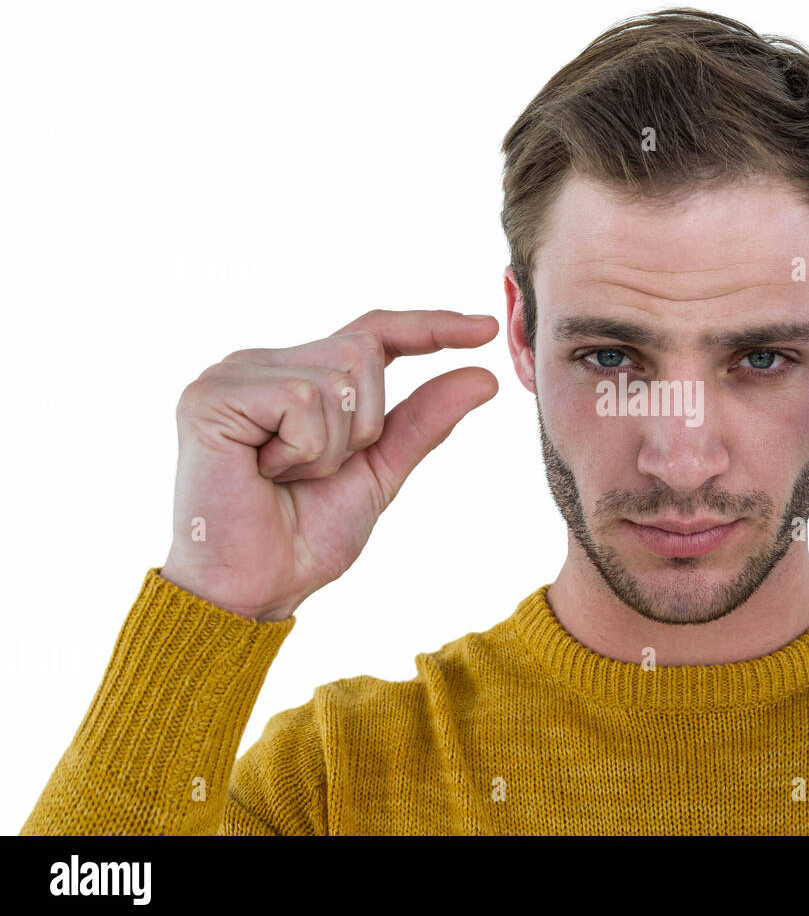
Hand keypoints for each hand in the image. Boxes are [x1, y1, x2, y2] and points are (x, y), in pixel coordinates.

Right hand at [160, 309, 497, 621]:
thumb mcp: (381, 471)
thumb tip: (484, 375)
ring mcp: (232, 374)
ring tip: (285, 476)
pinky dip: (304, 449)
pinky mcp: (211, 395)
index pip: (374, 333)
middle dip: (365, 424)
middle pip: (363, 350)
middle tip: (315, 472)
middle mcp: (263, 363)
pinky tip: (264, 473)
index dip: (430, 327)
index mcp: (299, 376)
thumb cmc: (304, 535)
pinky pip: (301, 399)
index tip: (488, 329)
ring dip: (332, 446)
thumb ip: (424, 421)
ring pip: (337, 376)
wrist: (254, 588)